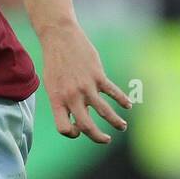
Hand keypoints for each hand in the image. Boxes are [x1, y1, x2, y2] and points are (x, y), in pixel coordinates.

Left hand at [40, 20, 130, 143]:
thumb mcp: (51, 85)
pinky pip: (113, 92)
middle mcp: (71, 96)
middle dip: (98, 137)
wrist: (59, 38)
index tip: (79, 129)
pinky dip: (123, 100)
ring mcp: (86, 86)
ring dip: (116, 122)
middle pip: (86, 126)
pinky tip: (128, 105)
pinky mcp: (98, 76)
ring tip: (122, 127)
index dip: (72, 133)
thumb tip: (78, 119)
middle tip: (105, 140)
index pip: (64, 128)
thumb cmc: (54, 63)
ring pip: (104, 112)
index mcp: (57, 100)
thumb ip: (63, 102)